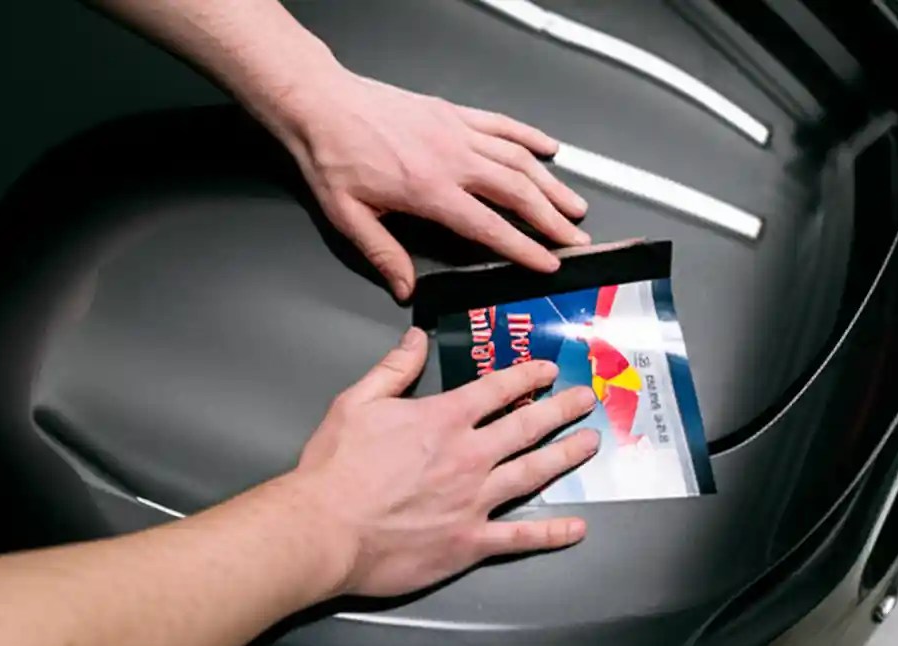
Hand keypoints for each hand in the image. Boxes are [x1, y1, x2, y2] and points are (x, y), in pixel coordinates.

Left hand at [263, 66, 590, 298]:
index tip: (549, 263)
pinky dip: (529, 137)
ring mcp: (456, 132)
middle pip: (516, 192)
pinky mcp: (452, 113)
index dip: (524, 248)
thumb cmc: (331, 158)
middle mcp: (451, 159)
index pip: (489, 226)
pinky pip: (501, 124)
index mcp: (428, 191)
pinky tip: (549, 150)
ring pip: (517, 159)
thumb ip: (382, 254)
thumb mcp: (348, 217)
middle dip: (552, 219)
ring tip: (575, 204)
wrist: (320, 104)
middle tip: (577, 239)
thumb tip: (406, 289)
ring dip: (550, 184)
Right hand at [292, 328, 598, 596]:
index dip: (527, 376)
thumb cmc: (335, 470)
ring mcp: (474, 501)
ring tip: (589, 444)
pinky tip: (576, 528)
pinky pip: (520, 537)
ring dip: (566, 456)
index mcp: (443, 420)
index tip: (548, 370)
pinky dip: (552, 534)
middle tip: (586, 400)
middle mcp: (468, 457)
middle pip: (528, 427)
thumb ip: (394, 369)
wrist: (324, 530)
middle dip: (561, 409)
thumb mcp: (357, 403)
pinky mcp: (470, 542)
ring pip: (534, 473)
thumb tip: (417, 338)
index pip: (497, 390)